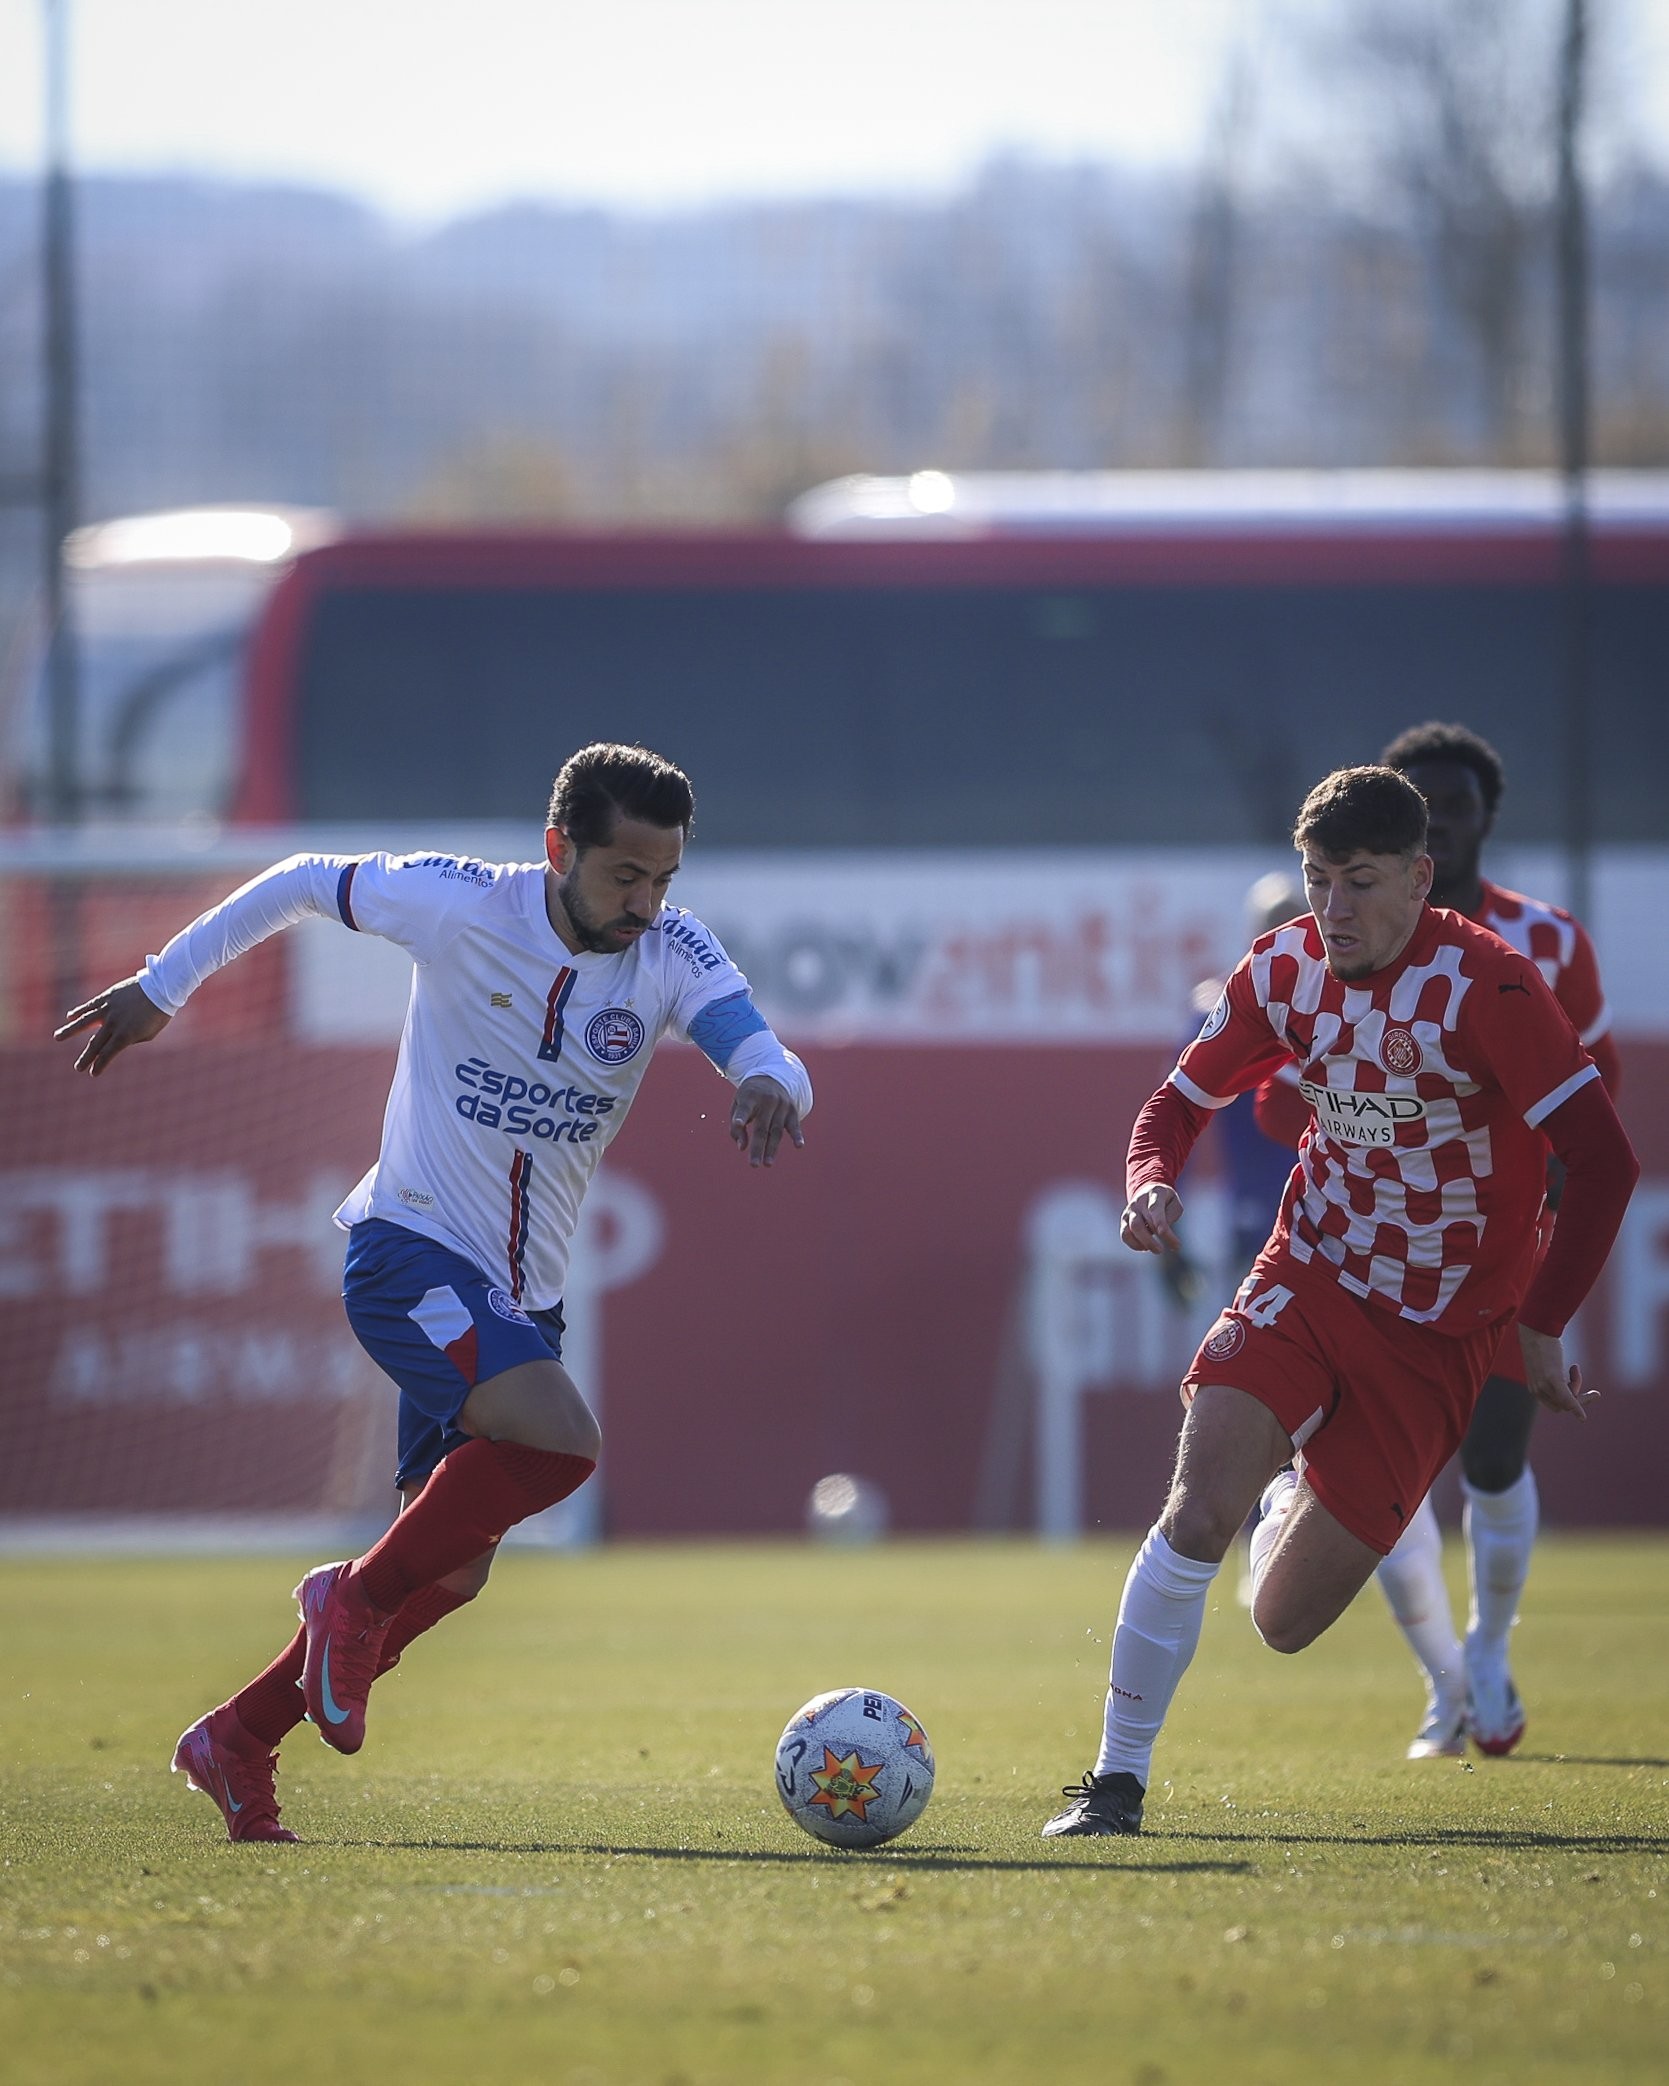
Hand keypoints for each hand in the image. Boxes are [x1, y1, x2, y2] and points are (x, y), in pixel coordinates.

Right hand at [53, 976, 170, 1074]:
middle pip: (95, 1043)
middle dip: (86, 1057)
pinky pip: (90, 1005)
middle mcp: (113, 1023)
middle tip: (78, 1068)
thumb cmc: (158, 1013)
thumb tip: (116, 1040)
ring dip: (69, 1031)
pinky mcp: (108, 997)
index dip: (100, 1065)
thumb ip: (131, 1039)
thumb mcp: (149, 1033)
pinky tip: (70, 1017)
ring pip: (84, 1022)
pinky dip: (79, 1011)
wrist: (161, 988)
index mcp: (125, 1035)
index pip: (108, 1054)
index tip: (93, 1073)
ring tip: (57, 1037)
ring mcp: (108, 1009)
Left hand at [729, 1075, 804, 1168]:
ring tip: (767, 1164)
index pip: (745, 1108)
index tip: (738, 1124)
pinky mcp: (792, 1110)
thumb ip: (736, 1127)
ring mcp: (781, 1105)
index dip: (741, 1117)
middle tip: (753, 1164)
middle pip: (762, 1128)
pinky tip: (799, 1145)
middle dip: (758, 1147)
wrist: (771, 1077)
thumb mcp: (737, 1105)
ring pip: (776, 1131)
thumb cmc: (749, 1097)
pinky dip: (797, 1135)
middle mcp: (767, 1101)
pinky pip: (794, 1124)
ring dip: (772, 1149)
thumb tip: (742, 1148)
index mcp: (750, 1097)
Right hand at [1122, 1183, 1182, 1254]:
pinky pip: (1125, 1234)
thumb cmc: (1166, 1201)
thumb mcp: (1175, 1204)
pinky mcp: (1124, 1219)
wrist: (1148, 1190)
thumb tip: (1162, 1231)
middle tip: (1162, 1250)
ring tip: (1156, 1250)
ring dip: (1143, 1243)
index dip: (1159, 1224)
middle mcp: (1139, 1201)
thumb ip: (1171, 1216)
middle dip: (1150, 1240)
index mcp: (1154, 1194)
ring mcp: (1130, 1210)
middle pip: (1139, 1223)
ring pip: (1131, 1229)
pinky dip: (1134, 1244)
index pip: (1154, 1209)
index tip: (1165, 1236)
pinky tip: (1145, 1247)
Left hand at [1517, 1323, 1598, 1419]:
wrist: (1535, 1328)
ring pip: (1569, 1400)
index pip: (1556, 1405)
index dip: (1570, 1401)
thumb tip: (1563, 1378)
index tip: (1583, 1390)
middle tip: (1595, 1392)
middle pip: (1563, 1406)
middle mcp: (1537, 1390)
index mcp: (1535, 1388)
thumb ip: (1551, 1374)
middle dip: (1578, 1397)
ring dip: (1578, 1387)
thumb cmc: (1542, 1343)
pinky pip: (1567, 1399)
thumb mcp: (1546, 1363)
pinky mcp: (1552, 1378)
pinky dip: (1576, 1408)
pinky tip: (1583, 1418)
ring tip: (1574, 1368)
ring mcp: (1544, 1385)